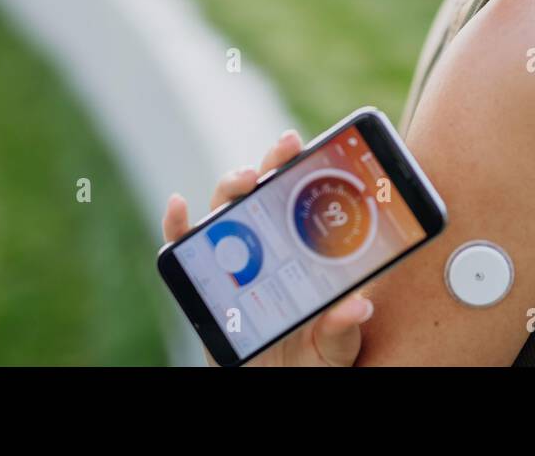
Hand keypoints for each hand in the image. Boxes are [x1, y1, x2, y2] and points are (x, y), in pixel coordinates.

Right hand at [162, 128, 372, 366]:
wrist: (275, 392)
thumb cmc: (310, 362)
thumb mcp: (334, 348)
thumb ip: (342, 328)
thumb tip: (359, 305)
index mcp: (301, 252)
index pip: (298, 199)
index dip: (298, 166)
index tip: (302, 142)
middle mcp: (265, 247)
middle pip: (262, 193)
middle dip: (270, 165)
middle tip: (283, 150)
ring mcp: (231, 261)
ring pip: (224, 210)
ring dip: (231, 186)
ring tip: (243, 180)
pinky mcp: (201, 282)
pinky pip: (182, 247)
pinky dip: (175, 224)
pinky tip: (178, 206)